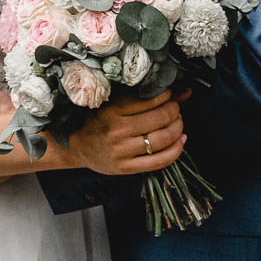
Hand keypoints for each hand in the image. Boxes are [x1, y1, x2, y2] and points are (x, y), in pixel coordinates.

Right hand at [67, 91, 184, 176]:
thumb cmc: (97, 121)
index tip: (169, 95)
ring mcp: (122, 152)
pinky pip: (160, 161)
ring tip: (178, 122)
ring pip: (163, 139)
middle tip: (175, 108)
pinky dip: (176, 149)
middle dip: (175, 110)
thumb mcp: (114, 103)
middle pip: (160, 118)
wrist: (76, 147)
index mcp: (113, 111)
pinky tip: (180, 140)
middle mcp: (117, 131)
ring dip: (178, 128)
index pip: (150, 100)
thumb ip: (144, 96)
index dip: (167, 95)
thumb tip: (184, 91)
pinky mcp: (127, 168)